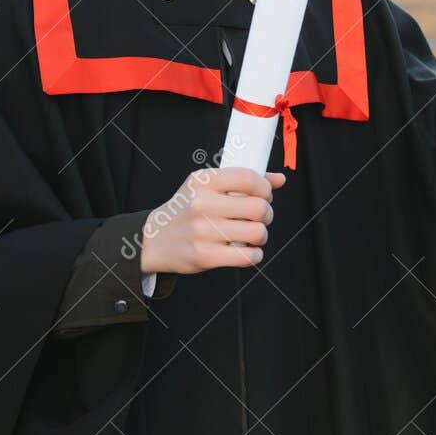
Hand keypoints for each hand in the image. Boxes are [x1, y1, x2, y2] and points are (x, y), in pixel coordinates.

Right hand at [139, 167, 285, 275]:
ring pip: (258, 232)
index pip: (248, 178)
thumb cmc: (188, 210)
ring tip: (252, 235)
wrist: (155, 240)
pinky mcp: (205, 255)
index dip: (265, 188)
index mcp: (203, 182)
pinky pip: (248, 256)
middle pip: (258, 207)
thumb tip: (280, 179)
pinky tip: (247, 250)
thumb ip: (242, 181)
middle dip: (267, 214)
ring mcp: (203, 231)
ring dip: (261, 235)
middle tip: (259, 217)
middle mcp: (202, 204)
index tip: (264, 195)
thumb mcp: (206, 187)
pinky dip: (255, 254)